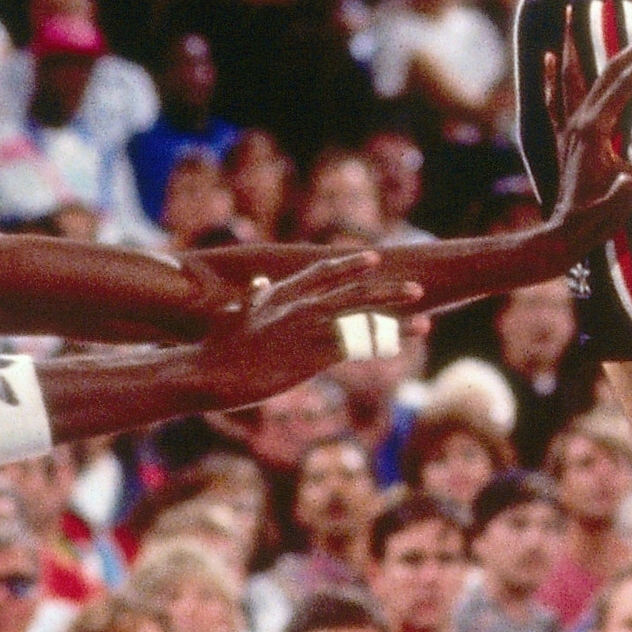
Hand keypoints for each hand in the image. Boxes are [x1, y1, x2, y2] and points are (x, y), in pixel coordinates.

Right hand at [193, 253, 421, 411]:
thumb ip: (250, 297)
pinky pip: (360, 342)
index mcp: (281, 295)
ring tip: (424, 308)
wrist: (207, 373)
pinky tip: (409, 338)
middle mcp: (299, 304)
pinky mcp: (313, 352)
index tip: (373, 258)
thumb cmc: (216, 350)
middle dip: (386, 289)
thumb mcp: (232, 315)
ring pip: (362, 313)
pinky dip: (387, 338)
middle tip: (417, 286)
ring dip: (396, 312)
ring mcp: (308, 326)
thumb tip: (256, 282)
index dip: (350, 265)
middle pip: (352, 291)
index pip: (322, 272)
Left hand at [543, 28, 631, 246]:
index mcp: (597, 128)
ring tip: (572, 12)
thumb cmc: (599, 215)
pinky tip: (548, 57)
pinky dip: (552, 76)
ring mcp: (567, 127)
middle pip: (607, 72)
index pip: (628, 81)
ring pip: (572, 76)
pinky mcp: (562, 137)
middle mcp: (579, 120)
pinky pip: (554, 99)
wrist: (564, 235)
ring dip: (574, 43)